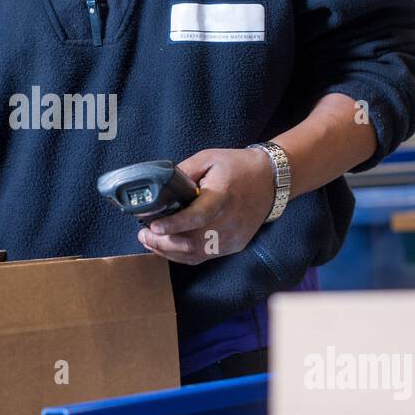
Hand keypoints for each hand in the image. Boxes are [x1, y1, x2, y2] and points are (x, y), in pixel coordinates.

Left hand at [137, 147, 275, 265]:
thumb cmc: (238, 166)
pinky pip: (205, 257)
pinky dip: (183, 256)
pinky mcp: (234, 245)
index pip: (197, 216)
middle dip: (163, 242)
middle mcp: (229, 221)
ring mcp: (233, 237)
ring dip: (169, 252)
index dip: (174, 225)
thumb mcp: (208, 158)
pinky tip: (169, 248)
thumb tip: (159, 186)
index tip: (153, 226)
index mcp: (223, 196)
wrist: (271, 180)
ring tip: (150, 242)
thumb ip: (183, 172)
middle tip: (143, 235)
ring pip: (196, 254)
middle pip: (192, 242)